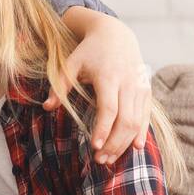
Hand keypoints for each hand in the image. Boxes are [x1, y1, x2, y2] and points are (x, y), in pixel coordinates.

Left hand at [43, 11, 151, 164]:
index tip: (95, 146)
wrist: (116, 34)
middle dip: (114, 143)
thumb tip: (46, 108)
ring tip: (109, 158)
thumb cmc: (89, 52)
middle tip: (99, 160)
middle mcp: (128, 83)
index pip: (109, 108)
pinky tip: (134, 148)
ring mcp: (140, 88)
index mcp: (108, 76)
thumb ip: (60, 86)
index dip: (103, 129)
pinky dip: (141, 133)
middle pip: (125, 120)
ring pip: (137, 122)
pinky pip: (146, 117)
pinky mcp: (146, 91)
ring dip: (124, 143)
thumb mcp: (71, 63)